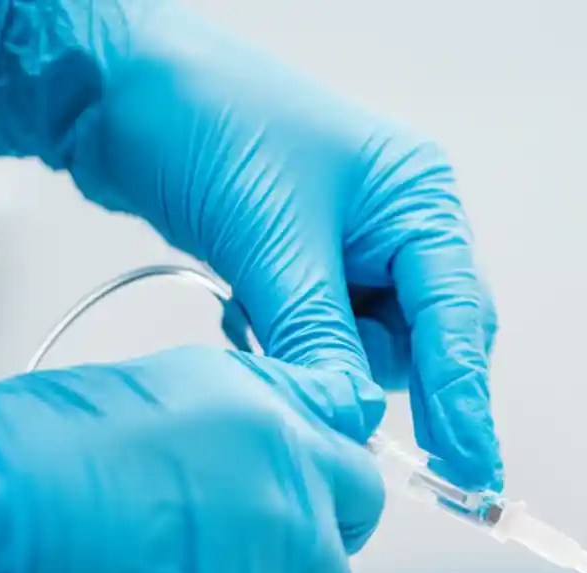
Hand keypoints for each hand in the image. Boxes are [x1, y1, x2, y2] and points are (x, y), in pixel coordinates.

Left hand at [0, 0, 501, 489]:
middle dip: (373, 370)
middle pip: (422, 336)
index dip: (464, 399)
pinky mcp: (302, 260)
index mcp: (416, 199)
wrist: (114, 86)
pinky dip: (288, 340)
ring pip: (365, 343)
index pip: (456, 316)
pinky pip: (318, 329)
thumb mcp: (273, 242)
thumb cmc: (207, 123)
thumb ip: (322, 337)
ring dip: (321, 354)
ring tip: (257, 314)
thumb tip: (353, 416)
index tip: (472, 472)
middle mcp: (396, 221)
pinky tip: (242, 310)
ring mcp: (350, 242)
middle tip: (346, 418)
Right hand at [0, 347, 384, 572]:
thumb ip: (237, 407)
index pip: (348, 421)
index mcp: (267, 404)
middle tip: (245, 555)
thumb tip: (268, 431)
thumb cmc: (43, 443)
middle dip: (312, 535)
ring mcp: (280, 546)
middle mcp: (291, 469)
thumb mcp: (161, 388)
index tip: (308, 485)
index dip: (326, 460)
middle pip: (356, 511)